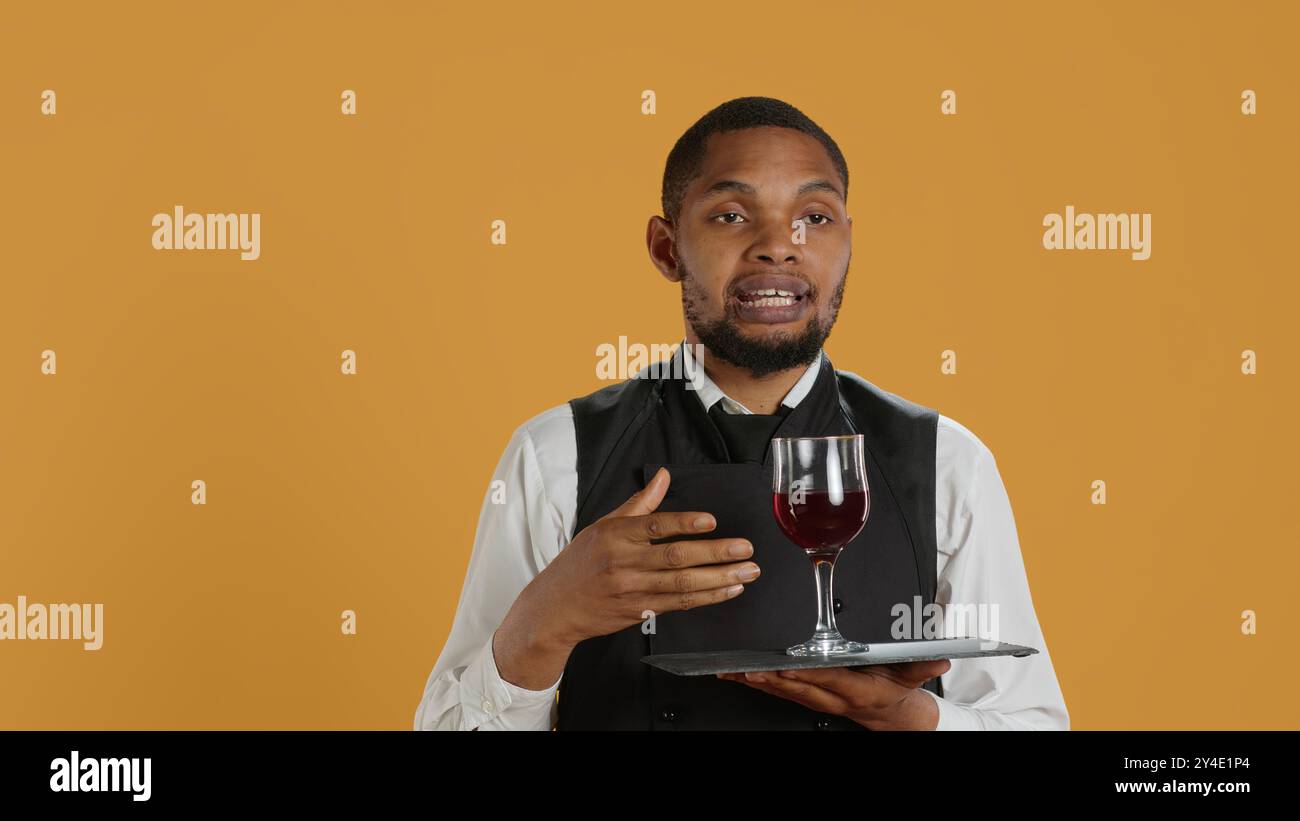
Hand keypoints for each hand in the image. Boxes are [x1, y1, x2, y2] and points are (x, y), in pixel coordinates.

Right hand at [519, 466, 759, 648]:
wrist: (556, 607)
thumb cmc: (582, 562)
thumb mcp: (604, 526)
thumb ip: (639, 502)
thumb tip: (664, 476)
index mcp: (616, 535)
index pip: (655, 526)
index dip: (684, 523)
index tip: (712, 521)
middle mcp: (624, 562)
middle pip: (676, 557)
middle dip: (716, 553)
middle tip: (746, 548)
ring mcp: (632, 589)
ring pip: (683, 584)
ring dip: (719, 578)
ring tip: (747, 571)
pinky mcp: (639, 612)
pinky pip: (679, 604)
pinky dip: (707, 597)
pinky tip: (728, 589)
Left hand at [715, 659, 950, 729]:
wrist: (886, 711)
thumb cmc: (891, 688)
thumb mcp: (910, 675)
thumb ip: (922, 666)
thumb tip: (940, 658)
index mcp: (854, 688)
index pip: (826, 679)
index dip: (805, 674)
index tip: (787, 666)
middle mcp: (830, 697)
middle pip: (797, 687)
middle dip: (771, 679)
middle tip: (748, 670)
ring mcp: (815, 699)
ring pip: (782, 690)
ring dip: (756, 681)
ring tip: (732, 672)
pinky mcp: (805, 697)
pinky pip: (777, 690)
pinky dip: (755, 682)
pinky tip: (735, 675)